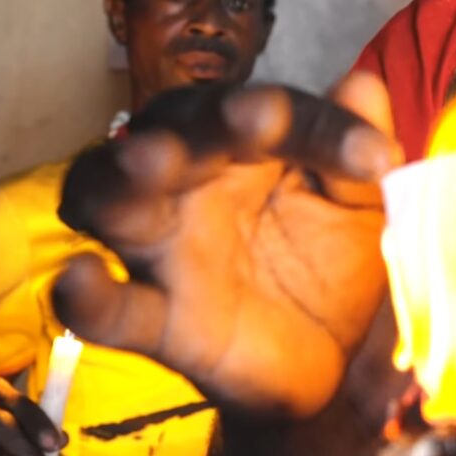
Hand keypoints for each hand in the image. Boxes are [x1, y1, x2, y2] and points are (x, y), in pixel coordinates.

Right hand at [52, 75, 399, 417]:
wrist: (331, 370)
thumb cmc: (336, 266)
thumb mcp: (363, 210)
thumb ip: (359, 150)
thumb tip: (362, 85)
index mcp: (246, 146)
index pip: (272, 112)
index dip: (323, 126)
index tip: (376, 159)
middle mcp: (192, 182)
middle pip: (180, 128)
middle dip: (216, 117)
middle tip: (259, 114)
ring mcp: (165, 248)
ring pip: (115, 195)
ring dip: (126, 173)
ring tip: (152, 161)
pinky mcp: (157, 320)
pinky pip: (106, 307)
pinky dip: (85, 296)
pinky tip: (79, 280)